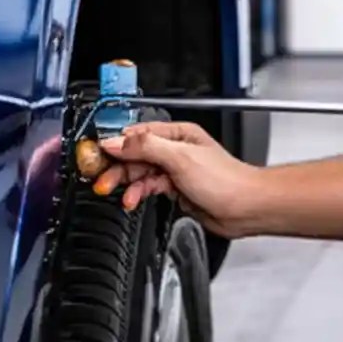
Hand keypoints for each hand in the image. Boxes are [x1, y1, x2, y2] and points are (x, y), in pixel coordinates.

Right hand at [95, 122, 265, 238]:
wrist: (245, 208)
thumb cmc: (225, 180)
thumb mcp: (179, 157)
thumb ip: (145, 148)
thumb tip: (116, 141)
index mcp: (177, 134)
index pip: (137, 134)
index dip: (116, 144)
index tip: (97, 155)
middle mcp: (175, 149)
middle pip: (135, 155)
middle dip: (117, 167)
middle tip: (102, 179)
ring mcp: (175, 170)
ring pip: (141, 173)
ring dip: (127, 184)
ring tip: (120, 195)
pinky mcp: (176, 189)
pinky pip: (150, 188)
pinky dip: (139, 194)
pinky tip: (133, 200)